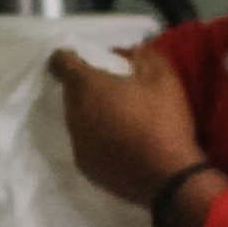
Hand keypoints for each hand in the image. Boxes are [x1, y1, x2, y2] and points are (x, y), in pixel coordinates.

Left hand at [50, 39, 201, 207]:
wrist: (167, 177)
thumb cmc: (163, 121)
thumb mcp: (165, 79)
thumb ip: (146, 57)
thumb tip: (134, 49)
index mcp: (88, 87)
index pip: (60, 63)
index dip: (67, 57)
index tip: (81, 58)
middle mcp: (74, 113)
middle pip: (71, 92)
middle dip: (88, 86)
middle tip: (115, 88)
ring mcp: (77, 142)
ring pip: (78, 118)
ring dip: (93, 113)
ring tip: (122, 117)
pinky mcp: (84, 165)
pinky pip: (86, 142)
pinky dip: (99, 137)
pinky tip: (123, 142)